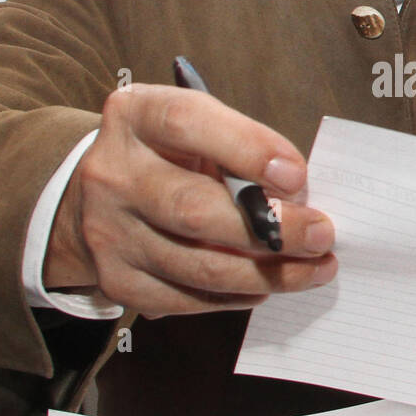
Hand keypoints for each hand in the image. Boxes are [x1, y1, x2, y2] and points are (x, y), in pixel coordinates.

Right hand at [44, 84, 335, 315]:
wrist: (93, 199)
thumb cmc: (168, 157)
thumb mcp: (194, 132)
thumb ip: (238, 151)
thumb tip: (302, 198)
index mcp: (134, 116)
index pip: (187, 123)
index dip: (247, 148)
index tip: (298, 175)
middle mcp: (112, 173)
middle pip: (195, 210)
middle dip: (273, 229)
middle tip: (322, 234)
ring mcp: (108, 232)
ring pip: (200, 267)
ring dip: (269, 273)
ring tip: (315, 267)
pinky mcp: (117, 280)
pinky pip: (189, 298)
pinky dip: (238, 296)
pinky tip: (267, 285)